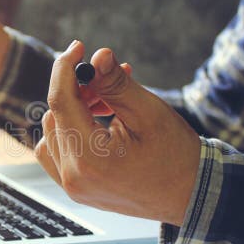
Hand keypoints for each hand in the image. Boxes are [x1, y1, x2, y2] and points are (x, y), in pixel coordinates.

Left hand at [34, 41, 200, 225]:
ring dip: (73, 111)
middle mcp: (74, 177)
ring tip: (108, 104)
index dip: (65, 69)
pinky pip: (55, 154)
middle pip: (55, 116)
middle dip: (77, 91)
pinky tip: (95, 123)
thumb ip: (116, 84)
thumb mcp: (149, 112)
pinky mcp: (77, 190)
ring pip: (52, 133)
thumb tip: (97, 56)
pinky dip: (69, 133)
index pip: (61, 102)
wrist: (191, 196)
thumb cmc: (176, 157)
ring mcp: (73, 187)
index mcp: (90, 159)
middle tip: (108, 81)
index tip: (77, 48)